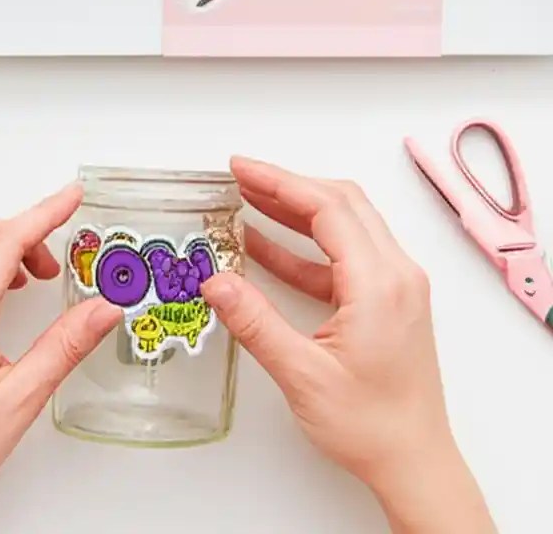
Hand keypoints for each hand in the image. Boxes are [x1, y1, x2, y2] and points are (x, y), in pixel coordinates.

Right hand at [201, 156, 493, 533]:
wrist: (412, 460)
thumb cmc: (371, 424)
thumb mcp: (301, 373)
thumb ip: (255, 321)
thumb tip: (216, 281)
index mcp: (380, 284)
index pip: (328, 209)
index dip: (280, 182)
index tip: (241, 169)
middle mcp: (395, 276)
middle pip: (341, 204)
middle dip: (288, 185)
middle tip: (240, 177)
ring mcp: (394, 288)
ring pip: (344, 227)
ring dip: (296, 212)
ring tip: (247, 201)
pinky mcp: (386, 304)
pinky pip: (342, 258)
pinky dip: (303, 247)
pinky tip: (265, 249)